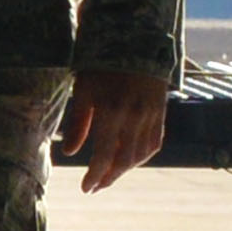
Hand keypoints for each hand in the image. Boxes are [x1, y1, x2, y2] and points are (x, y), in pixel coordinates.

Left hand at [60, 67, 172, 190]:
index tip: (86, 188)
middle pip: (124, 159)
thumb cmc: (101, 64)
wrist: (135, 41)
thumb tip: (71, 152)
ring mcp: (151, 115)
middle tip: (95, 188)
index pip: (104, 154)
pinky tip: (129, 160)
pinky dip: (142, 156)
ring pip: (141, 153)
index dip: (95, 175)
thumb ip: (79, 123)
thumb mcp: (83, 89)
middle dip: (109, 177)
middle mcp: (135, 117)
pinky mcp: (160, 112)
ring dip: (125, 169)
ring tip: (108, 176)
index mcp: (112, 111)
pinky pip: (154, 142)